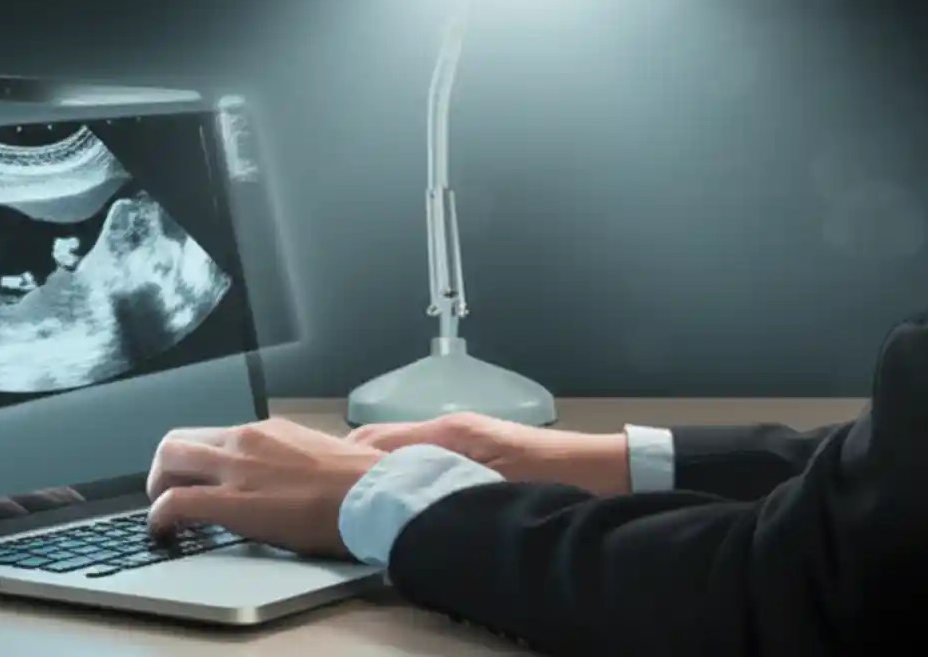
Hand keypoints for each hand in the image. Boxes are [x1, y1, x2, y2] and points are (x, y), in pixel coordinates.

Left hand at [146, 418, 384, 557]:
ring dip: (157, 488)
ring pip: (168, 459)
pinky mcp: (232, 501)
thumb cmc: (362, 481)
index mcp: (268, 431)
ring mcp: (236, 468)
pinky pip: (176, 502)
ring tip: (165, 517)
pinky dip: (159, 517)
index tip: (201, 483)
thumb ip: (295, 461)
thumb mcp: (321, 456)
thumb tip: (296, 478)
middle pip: (179, 441)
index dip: (200, 463)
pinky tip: (163, 533)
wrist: (373, 494)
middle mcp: (246, 440)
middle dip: (165, 469)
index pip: (216, 437)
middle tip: (170, 496)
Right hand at [347, 412, 630, 496]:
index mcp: (447, 432)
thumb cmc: (550, 478)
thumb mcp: (485, 488)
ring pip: (401, 450)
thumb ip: (432, 486)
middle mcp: (449, 427)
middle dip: (354, 465)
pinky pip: (423, 456)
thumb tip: (386, 491)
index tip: (325, 488)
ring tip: (362, 500)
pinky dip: (403, 472)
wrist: (602, 472)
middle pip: (382, 442)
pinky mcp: (475, 449)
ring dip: (379, 470)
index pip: (375, 440)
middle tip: (332, 496)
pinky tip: (403, 497)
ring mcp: (462, 436)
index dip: (345, 463)